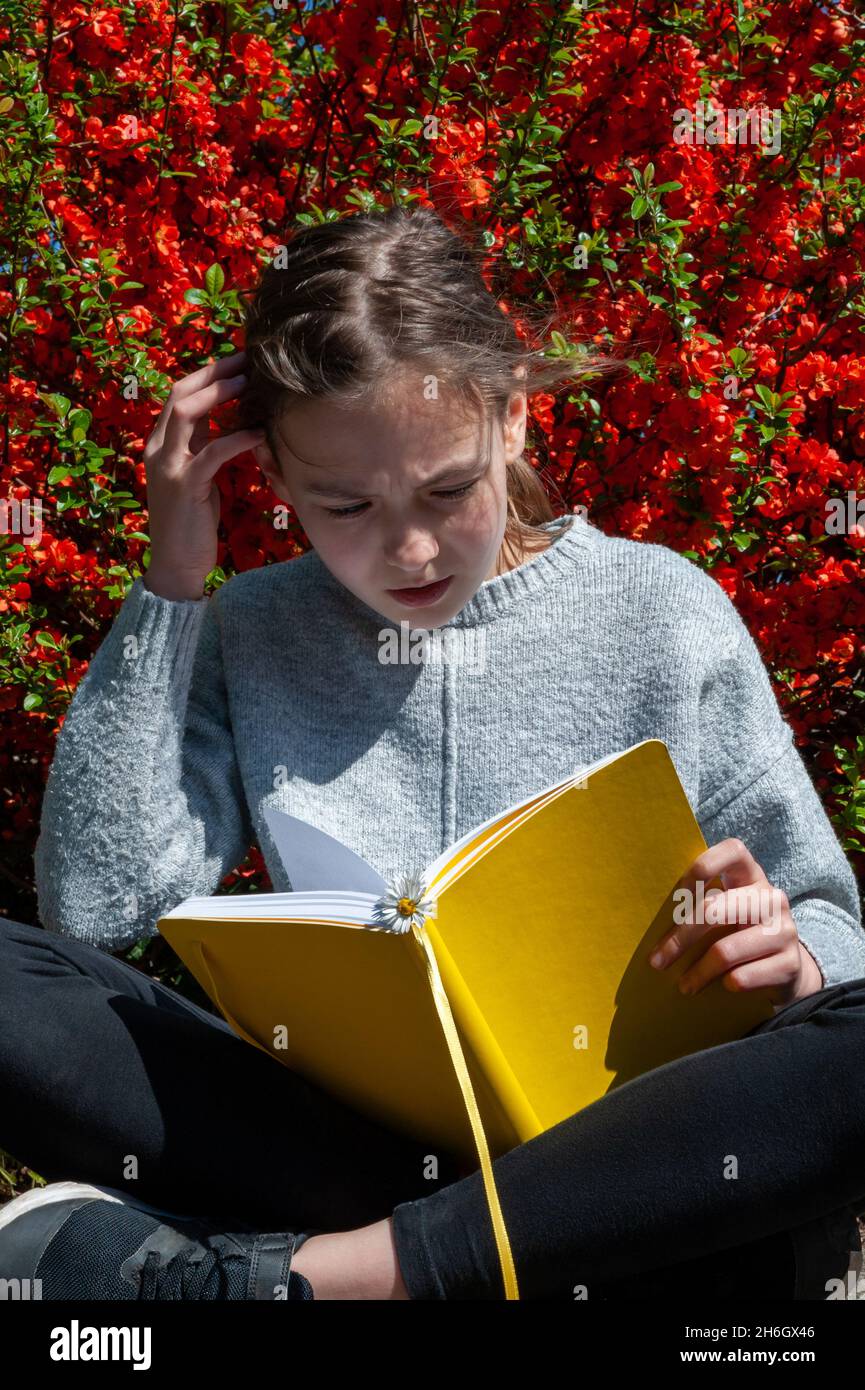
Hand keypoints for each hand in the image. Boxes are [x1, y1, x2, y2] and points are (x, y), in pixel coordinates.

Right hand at [142, 350, 264, 599]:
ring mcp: (168, 466)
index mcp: (159, 444)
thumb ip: (202, 447)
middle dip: (214, 373)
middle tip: (247, 360)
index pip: (179, 395)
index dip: (207, 375)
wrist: (175, 564)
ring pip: (187, 413)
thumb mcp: (195, 476)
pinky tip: (259, 433)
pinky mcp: (185, 486)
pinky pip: (212, 452)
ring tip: (250, 384)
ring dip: (220, 394)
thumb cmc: (191, 522)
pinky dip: (237, 438)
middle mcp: (157, 449)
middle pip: (180, 393)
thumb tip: (228, 421)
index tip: (237, 363)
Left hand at [647, 836, 824, 1008]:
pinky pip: (743, 976)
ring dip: (697, 972)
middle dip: (679, 938)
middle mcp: (772, 898)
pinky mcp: (790, 963)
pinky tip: (721, 987)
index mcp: (752, 877)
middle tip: (657, 961)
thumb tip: (654, 920)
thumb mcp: (728, 912)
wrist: (787, 970)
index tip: (678, 895)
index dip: (703, 866)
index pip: (733, 851)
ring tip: (684, 985)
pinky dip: (725, 984)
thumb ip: (704, 904)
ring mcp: (785, 930)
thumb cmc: (741, 934)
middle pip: (713, 909)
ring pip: (725, 951)